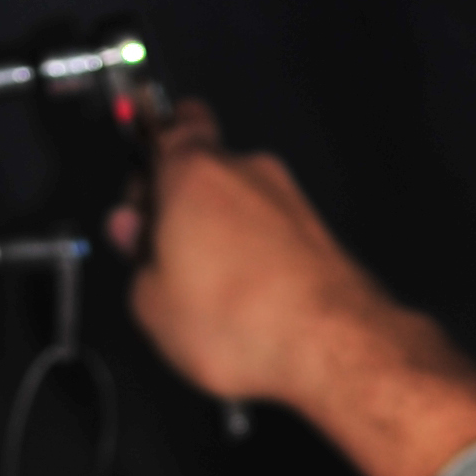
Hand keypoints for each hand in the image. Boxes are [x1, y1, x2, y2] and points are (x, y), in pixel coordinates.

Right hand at [108, 97, 475, 475]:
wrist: (336, 349)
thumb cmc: (244, 323)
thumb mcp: (153, 303)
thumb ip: (141, 263)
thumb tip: (141, 241)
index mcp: (197, 171)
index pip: (168, 127)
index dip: (149, 149)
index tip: (139, 174)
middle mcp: (251, 173)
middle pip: (206, 171)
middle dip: (183, 207)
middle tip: (158, 253)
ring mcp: (292, 205)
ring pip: (243, 210)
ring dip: (222, 242)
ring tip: (202, 299)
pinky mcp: (323, 242)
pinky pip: (275, 243)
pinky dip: (257, 266)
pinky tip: (247, 312)